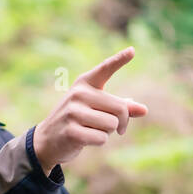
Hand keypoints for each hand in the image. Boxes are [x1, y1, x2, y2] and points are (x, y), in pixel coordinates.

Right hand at [32, 47, 147, 173]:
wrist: (48, 140)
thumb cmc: (78, 121)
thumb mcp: (97, 109)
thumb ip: (120, 107)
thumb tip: (144, 110)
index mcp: (85, 83)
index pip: (105, 69)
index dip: (119, 60)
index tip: (132, 51)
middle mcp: (79, 93)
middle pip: (120, 108)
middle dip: (122, 122)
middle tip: (118, 129)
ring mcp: (73, 112)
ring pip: (111, 125)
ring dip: (108, 133)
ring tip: (93, 131)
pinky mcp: (71, 131)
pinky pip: (101, 138)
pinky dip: (99, 142)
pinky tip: (86, 139)